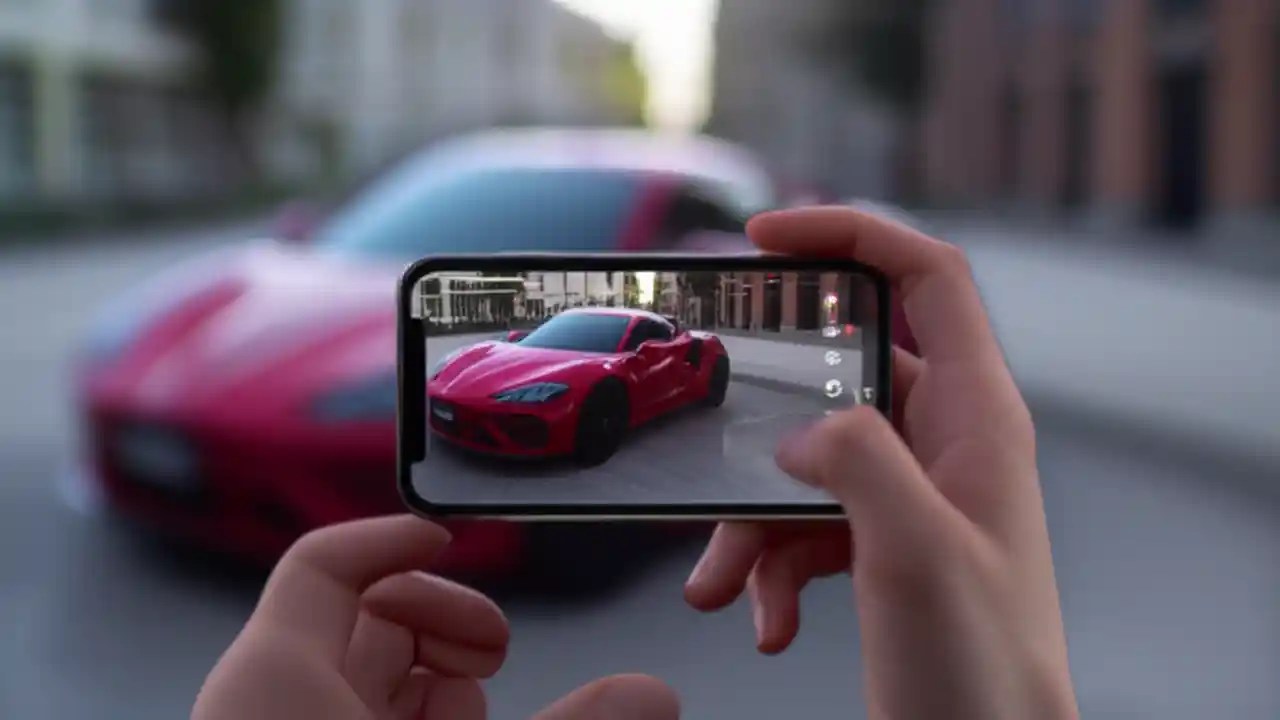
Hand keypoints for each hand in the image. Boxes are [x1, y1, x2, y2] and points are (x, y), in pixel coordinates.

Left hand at [193, 515, 678, 718]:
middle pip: (360, 615)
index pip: (325, 563)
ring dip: (435, 680)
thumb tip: (655, 696)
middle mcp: (264, 705)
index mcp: (276, 679)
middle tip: (499, 650)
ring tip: (479, 712)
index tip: (454, 541)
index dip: (394, 538)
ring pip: (363, 676)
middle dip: (442, 622)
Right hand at [684, 208, 1078, 718]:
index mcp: (977, 419)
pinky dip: (768, 564)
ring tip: (725, 578)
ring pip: (804, 459)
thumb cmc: (986, 671)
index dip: (852, 235)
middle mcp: (943, 444)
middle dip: (766, 413)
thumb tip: (806, 431)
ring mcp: (908, 496)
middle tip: (713, 413)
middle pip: (839, 374)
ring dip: (750, 516)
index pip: (927, 278)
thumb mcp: (917, 553)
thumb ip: (860, 461)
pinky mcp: (877, 544)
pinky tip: (766, 614)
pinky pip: (802, 521)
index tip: (771, 238)